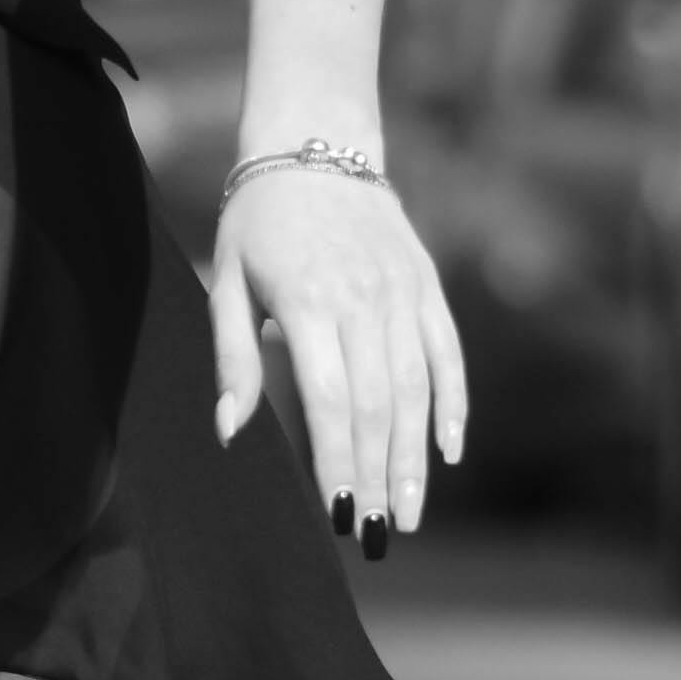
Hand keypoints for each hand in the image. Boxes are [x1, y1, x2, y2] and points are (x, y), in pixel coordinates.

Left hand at [208, 163, 467, 551]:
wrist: (314, 143)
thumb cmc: (257, 222)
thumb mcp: (227, 283)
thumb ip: (233, 359)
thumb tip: (229, 431)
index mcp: (308, 303)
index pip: (329, 402)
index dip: (337, 462)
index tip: (340, 516)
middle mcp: (363, 300)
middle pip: (378, 406)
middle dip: (379, 477)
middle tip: (381, 536)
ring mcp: (401, 293)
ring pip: (416, 389)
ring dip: (416, 457)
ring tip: (411, 513)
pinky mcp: (426, 286)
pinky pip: (447, 354)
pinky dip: (453, 405)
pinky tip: (450, 452)